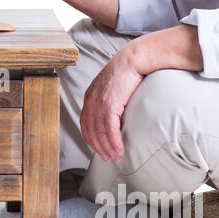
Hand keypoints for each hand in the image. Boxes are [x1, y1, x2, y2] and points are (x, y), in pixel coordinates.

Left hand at [80, 44, 145, 161]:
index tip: (99, 148)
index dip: (91, 138)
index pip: (85, 123)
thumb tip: (115, 112)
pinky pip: (110, 129)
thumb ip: (108, 99)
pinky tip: (119, 149)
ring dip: (107, 148)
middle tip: (107, 158)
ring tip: (115, 156)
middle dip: (98, 147)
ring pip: (100, 133)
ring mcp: (99, 103)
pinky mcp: (110, 104)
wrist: (132, 59)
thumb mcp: (111, 86)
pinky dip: (114, 142)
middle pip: (90, 131)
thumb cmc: (126, 71)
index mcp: (90, 96)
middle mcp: (91, 101)